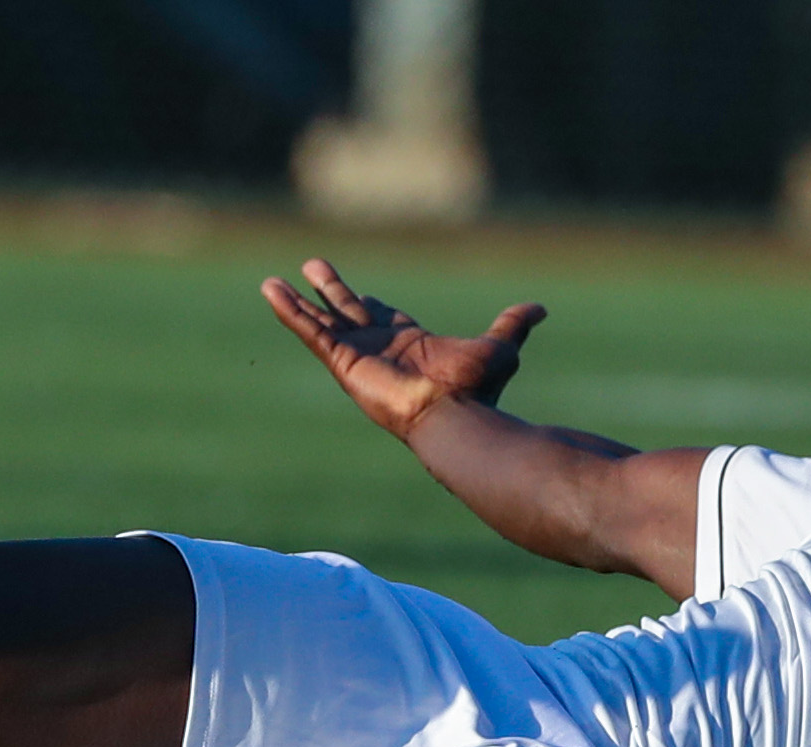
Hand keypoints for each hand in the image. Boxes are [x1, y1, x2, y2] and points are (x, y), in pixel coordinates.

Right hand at [261, 258, 545, 440]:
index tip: (362, 292)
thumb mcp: (499, 347)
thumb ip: (512, 325)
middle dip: (333, 292)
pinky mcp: (342, 361)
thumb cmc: (476, 389)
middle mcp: (380, 350)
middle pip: (350, 313)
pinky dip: (290, 310)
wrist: (453, 414)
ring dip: (300, 300)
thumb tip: (540, 310)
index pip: (385, 318)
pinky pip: (310, 330)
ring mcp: (358, 357)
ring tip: (274, 280)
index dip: (372, 304)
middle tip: (315, 268)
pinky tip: (270, 290)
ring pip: (322, 321)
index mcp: (410, 346)